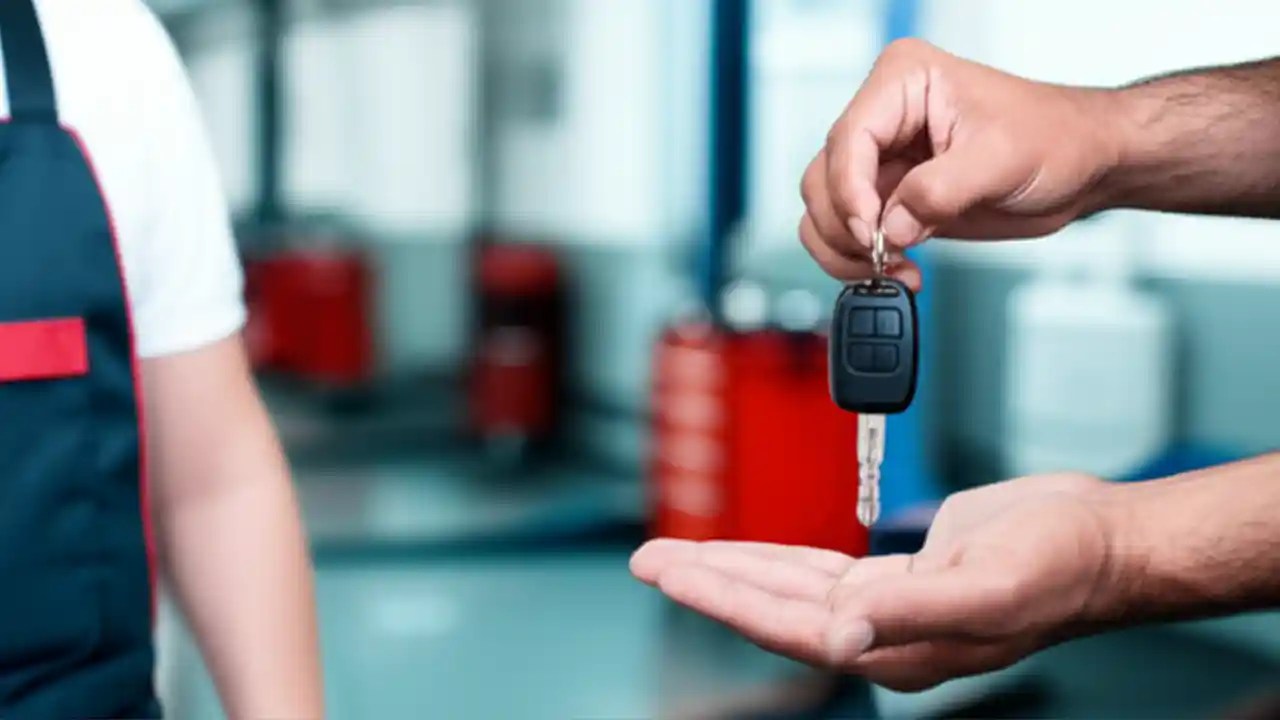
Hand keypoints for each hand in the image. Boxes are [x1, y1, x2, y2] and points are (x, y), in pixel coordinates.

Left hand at [631, 473, 1121, 690]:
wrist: (1101, 542)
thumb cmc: (1061, 569)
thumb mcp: (989, 590)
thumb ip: (910, 614)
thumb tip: (840, 634)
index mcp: (894, 646)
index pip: (785, 625)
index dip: (721, 599)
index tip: (667, 573)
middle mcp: (880, 629)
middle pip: (770, 604)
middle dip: (707, 580)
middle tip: (648, 557)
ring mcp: (887, 602)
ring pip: (788, 583)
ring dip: (734, 565)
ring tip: (679, 553)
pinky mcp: (900, 570)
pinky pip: (820, 565)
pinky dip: (779, 554)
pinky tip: (752, 552)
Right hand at [800, 39, 1124, 288]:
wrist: (1082, 167)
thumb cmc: (1056, 138)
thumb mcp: (1002, 157)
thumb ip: (940, 189)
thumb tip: (893, 226)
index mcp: (904, 81)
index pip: (848, 138)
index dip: (851, 192)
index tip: (874, 234)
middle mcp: (883, 117)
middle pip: (823, 179)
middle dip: (848, 227)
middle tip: (887, 256)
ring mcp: (882, 161)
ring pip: (824, 211)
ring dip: (847, 250)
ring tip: (896, 267)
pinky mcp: (890, 199)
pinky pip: (846, 233)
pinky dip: (859, 261)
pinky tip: (899, 269)